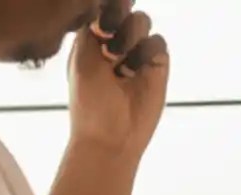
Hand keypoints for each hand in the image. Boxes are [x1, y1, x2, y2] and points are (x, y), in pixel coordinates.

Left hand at [67, 0, 169, 158]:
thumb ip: (93, 25)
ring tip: (115, 61)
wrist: (110, 136)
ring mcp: (137, 52)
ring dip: (129, 36)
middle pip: (124, 6)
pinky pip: (158, 43)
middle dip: (117, 18)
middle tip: (105, 37)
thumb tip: (113, 2)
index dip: (106, 7)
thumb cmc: (89, 101)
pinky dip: (145, 53)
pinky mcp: (157, 66)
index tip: (98, 25)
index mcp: (91, 36)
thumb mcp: (82, 57)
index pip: (103, 6)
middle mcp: (115, 40)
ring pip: (142, 21)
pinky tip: (131, 72)